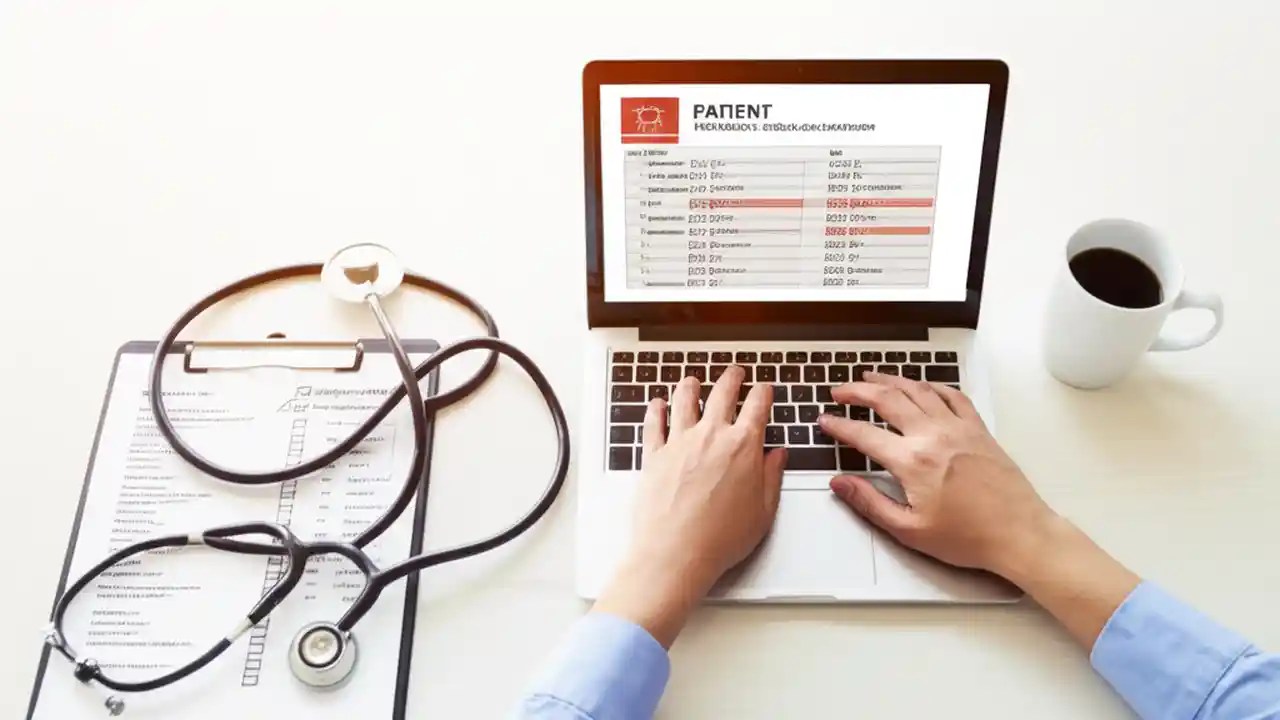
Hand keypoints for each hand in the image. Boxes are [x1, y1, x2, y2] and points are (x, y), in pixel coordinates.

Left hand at [593, 367, 785, 646]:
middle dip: (732, 378)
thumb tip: (778, 455)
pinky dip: (655, 410)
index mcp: (743, 446)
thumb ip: (772, 476)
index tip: (765, 388)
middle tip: (736, 372)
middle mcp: (711, 436)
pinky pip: (654, 424)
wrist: (676, 553)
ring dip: (691, 386)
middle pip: (722, 394)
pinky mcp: (654, 456)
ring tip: (693, 379)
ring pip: (684, 401)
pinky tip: (656, 404)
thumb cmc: (720, 538)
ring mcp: (679, 443)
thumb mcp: (763, 511)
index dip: (764, 393)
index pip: (757, 407)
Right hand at [818, 372, 1054, 576]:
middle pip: (887, 399)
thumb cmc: (968, 537)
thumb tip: (840, 484)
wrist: (1019, 533)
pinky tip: (922, 386)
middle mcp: (933, 436)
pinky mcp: (978, 430)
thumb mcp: (909, 529)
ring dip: (890, 379)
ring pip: (918, 390)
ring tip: (871, 376)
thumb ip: (869, 503)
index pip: (864, 434)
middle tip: (840, 391)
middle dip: (858, 391)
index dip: (839, 425)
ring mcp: (958, 428)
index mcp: (912, 462)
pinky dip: (932, 386)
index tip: (825, 420)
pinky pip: (952, 396)